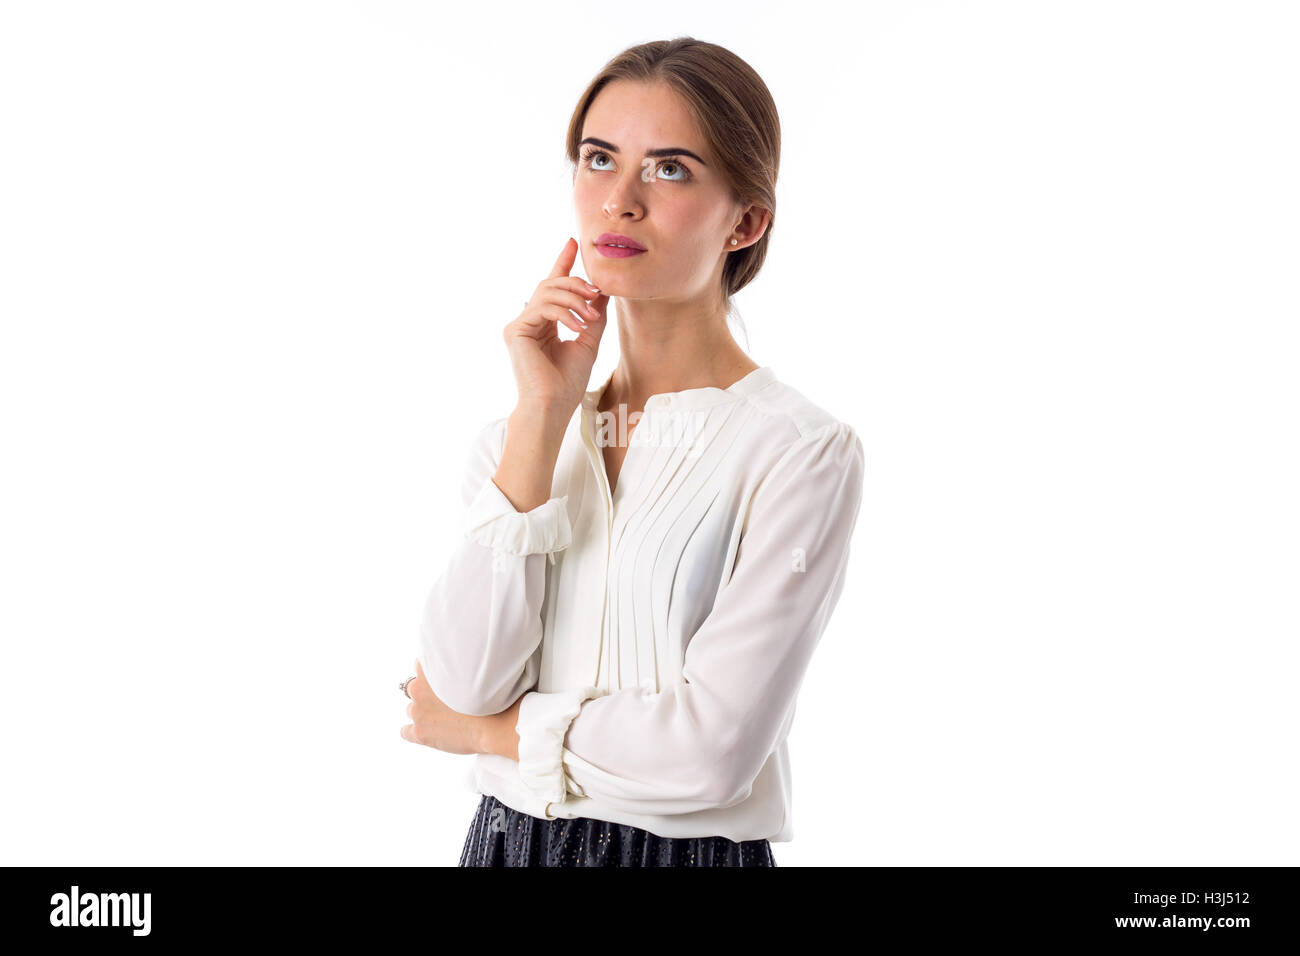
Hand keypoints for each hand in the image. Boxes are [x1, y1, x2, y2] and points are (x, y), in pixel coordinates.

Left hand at [399, 659, 490, 755]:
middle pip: (413, 688)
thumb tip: (448, 671)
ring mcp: (417, 712)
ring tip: (444, 719)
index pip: (421, 665)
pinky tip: (429, 732)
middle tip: (445, 702)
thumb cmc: (487, 697)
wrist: (493, 725)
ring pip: (412, 710)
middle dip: (425, 694)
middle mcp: (417, 689)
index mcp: (428, 670)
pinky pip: (406, 732)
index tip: (444, 681)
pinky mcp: (419, 733)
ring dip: (423, 713)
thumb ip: (452, 669)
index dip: (433, 675)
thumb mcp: (469, 672)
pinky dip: (414, 732)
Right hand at [503, 237, 609, 414]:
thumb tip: (603, 291)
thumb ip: (593, 314)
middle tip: (596, 291)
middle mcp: (529, 320)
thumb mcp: (589, 340)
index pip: (553, 286)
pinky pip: (542, 307)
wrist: (553, 406)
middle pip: (551, 284)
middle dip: (576, 283)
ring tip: (590, 317)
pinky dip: (564, 313)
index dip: (562, 262)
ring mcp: (519, 324)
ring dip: (573, 299)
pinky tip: (578, 326)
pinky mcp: (515, 330)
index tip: (572, 242)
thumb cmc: (568, 382)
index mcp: (544, 322)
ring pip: (546, 292)